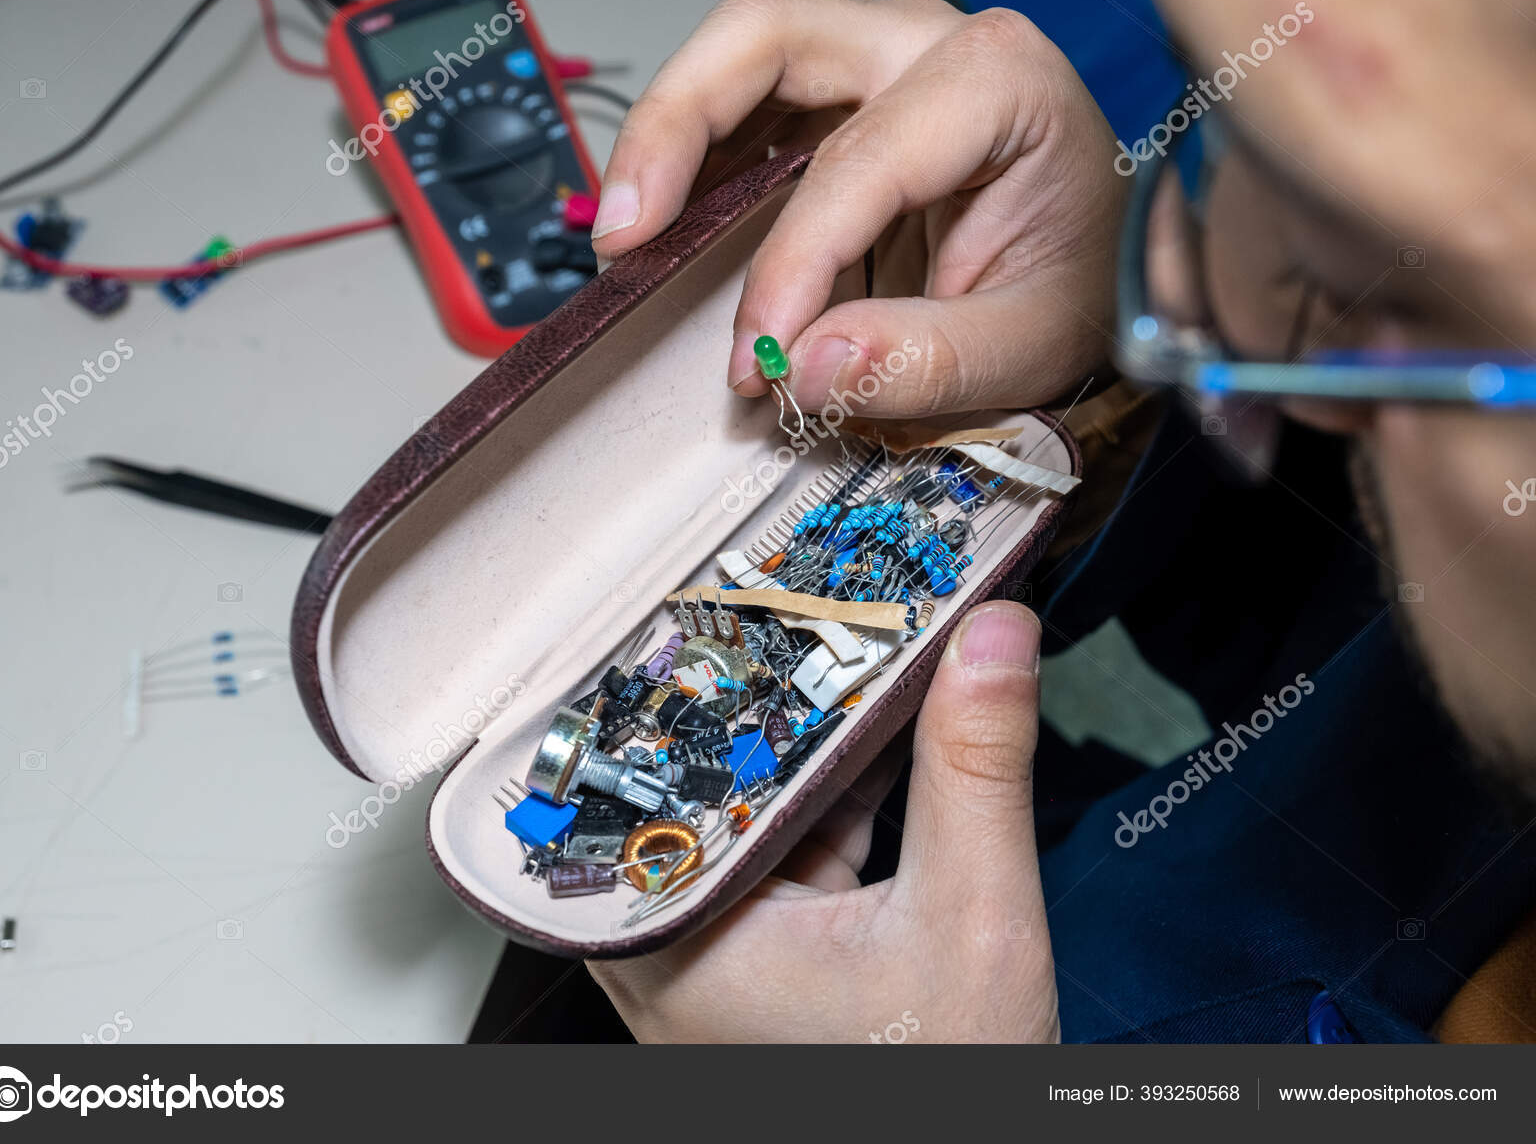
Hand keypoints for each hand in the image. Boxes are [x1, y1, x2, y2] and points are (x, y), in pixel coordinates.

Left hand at [588, 601, 1057, 1042]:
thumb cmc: (936, 1086)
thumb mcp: (971, 922)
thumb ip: (976, 770)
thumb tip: (994, 638)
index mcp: (670, 932)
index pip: (671, 752)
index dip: (717, 654)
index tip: (755, 572)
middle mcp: (664, 934)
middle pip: (717, 767)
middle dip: (787, 683)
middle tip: (824, 581)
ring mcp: (708, 940)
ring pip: (758, 796)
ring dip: (823, 728)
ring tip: (869, 628)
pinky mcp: (756, 943)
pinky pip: (790, 835)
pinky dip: (844, 786)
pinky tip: (892, 719)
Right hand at [590, 0, 1123, 415]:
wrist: (1104, 253)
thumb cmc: (1082, 277)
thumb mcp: (1031, 341)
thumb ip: (927, 359)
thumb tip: (808, 369)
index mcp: (995, 81)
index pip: (857, 164)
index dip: (788, 269)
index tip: (758, 360)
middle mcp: (927, 44)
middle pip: (762, 41)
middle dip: (673, 133)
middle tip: (624, 238)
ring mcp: (875, 60)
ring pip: (736, 55)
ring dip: (665, 140)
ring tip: (625, 238)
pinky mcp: (838, 99)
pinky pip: (743, 105)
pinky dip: (691, 161)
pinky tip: (666, 229)